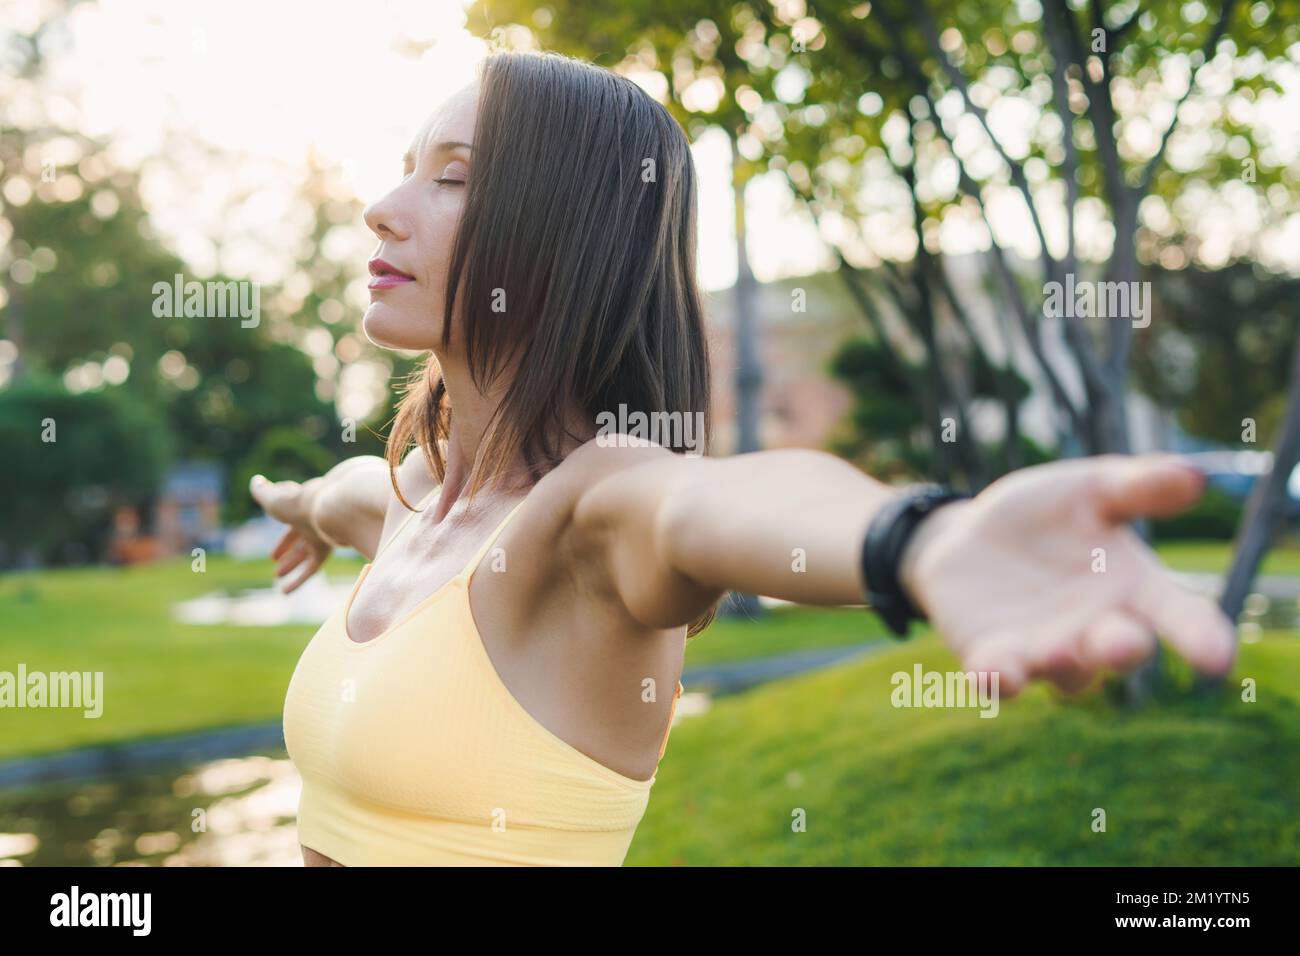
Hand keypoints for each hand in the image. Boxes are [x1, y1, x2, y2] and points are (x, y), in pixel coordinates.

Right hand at [249, 474, 332, 592]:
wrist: (332, 506)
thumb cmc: (300, 502)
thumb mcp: (275, 498)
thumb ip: (263, 492)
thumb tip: (256, 482)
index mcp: (302, 510)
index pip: (291, 525)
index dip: (282, 539)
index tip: (273, 553)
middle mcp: (313, 523)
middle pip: (301, 541)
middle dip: (288, 553)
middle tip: (276, 565)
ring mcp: (321, 536)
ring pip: (306, 554)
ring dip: (292, 565)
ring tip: (277, 576)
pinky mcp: (327, 549)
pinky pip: (312, 568)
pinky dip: (298, 580)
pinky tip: (284, 591)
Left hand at [899, 455, 1235, 696]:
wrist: (971, 535)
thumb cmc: (1048, 514)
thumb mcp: (1090, 490)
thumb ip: (1136, 487)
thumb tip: (1194, 475)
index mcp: (1135, 589)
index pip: (1180, 615)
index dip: (1199, 636)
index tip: (1217, 658)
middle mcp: (1096, 631)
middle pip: (1120, 650)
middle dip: (1121, 649)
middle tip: (1121, 645)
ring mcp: (1046, 651)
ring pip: (1065, 674)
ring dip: (1062, 666)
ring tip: (1057, 651)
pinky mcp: (992, 657)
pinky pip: (998, 678)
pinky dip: (997, 677)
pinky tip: (993, 671)